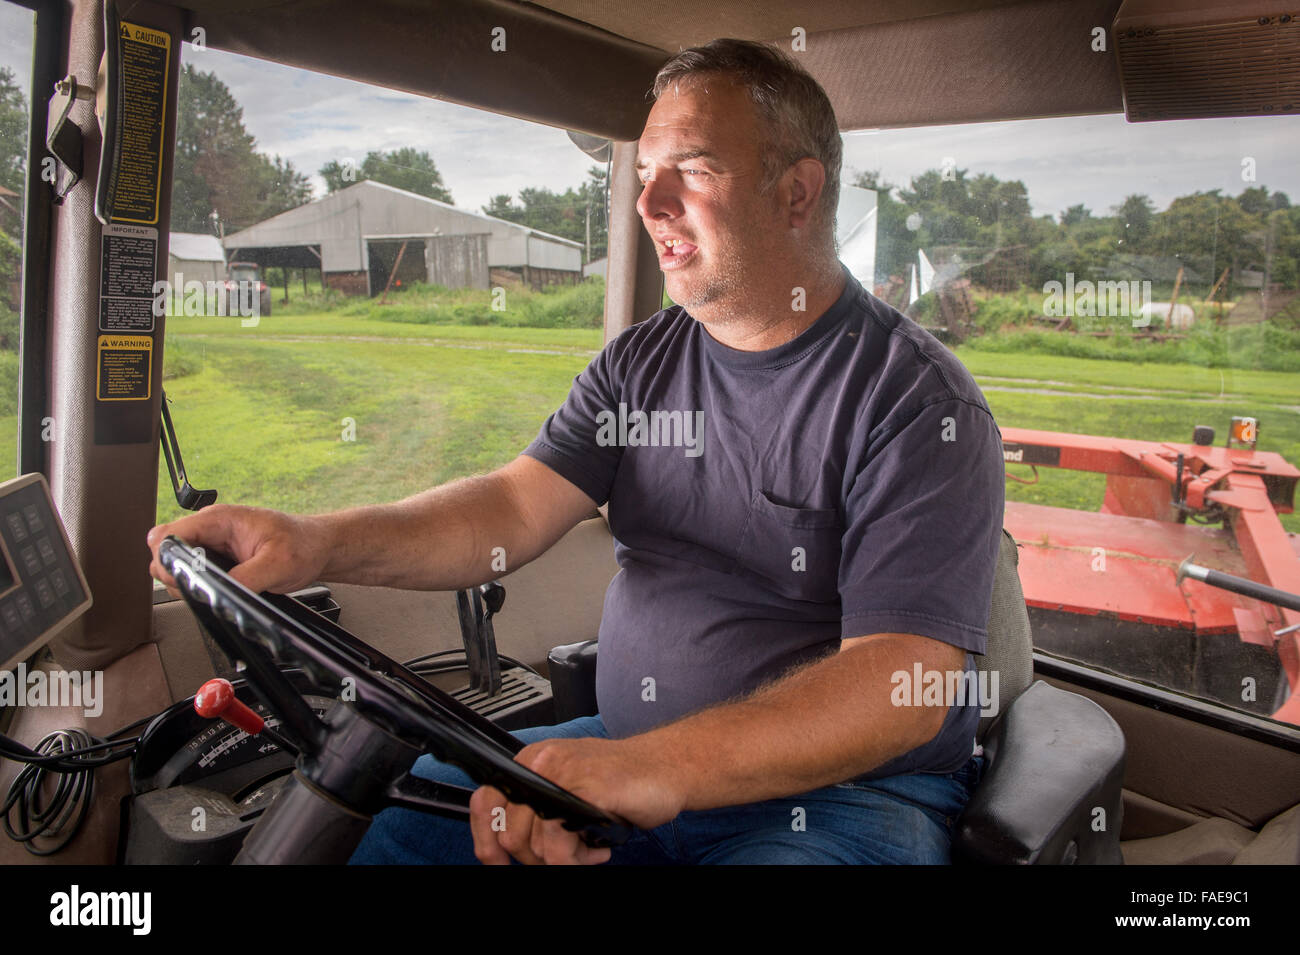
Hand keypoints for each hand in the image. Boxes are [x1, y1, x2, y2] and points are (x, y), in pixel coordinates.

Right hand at [146, 503, 330, 597]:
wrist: (318, 547)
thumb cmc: (304, 545)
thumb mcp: (280, 564)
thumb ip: (247, 577)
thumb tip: (221, 591)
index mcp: (220, 519)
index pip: (169, 534)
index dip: (166, 558)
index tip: (180, 578)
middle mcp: (211, 529)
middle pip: (164, 550)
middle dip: (173, 573)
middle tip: (199, 588)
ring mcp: (212, 543)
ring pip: (174, 563)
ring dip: (185, 581)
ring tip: (213, 589)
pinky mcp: (217, 558)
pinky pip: (192, 572)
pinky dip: (197, 584)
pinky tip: (217, 590)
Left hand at [468, 736, 685, 864]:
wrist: (665, 767)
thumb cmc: (620, 781)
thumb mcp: (568, 789)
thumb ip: (537, 807)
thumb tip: (502, 843)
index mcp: (533, 760)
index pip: (485, 803)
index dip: (487, 842)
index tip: (498, 863)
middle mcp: (542, 762)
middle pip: (509, 833)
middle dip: (534, 859)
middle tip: (563, 858)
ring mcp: (564, 774)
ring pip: (533, 844)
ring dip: (561, 862)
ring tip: (586, 852)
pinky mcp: (586, 789)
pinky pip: (559, 845)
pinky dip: (576, 861)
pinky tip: (597, 850)